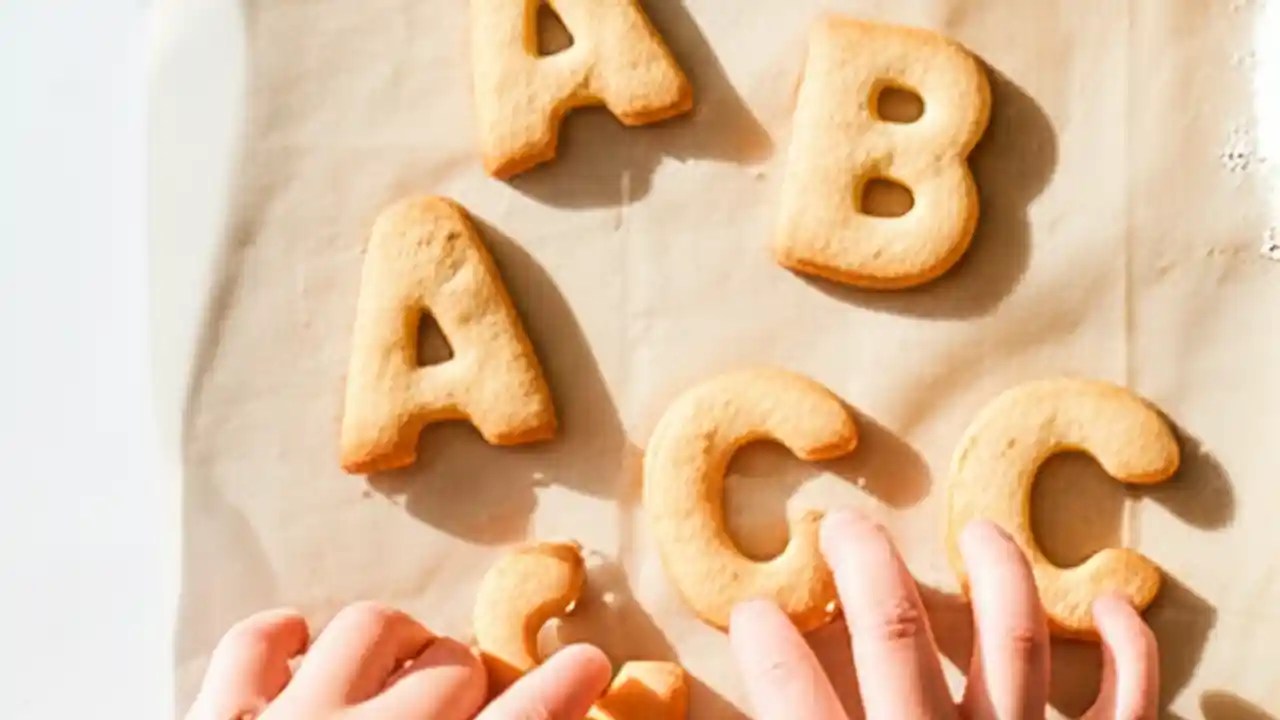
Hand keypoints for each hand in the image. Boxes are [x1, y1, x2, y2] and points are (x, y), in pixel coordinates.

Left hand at [186, 601, 610, 719]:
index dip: (558, 693)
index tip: (590, 663)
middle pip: (451, 670)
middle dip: (469, 679)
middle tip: (462, 701)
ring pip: (369, 629)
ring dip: (396, 642)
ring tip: (398, 666)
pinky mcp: (218, 719)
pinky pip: (256, 642)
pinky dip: (284, 637)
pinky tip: (302, 655)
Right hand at [730, 511, 1158, 719]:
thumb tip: (726, 696)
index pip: (792, 687)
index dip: (762, 638)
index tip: (756, 611)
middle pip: (894, 633)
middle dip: (863, 563)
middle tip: (846, 526)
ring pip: (1014, 643)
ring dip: (997, 575)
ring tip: (982, 531)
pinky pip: (1125, 706)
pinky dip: (1131, 653)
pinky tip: (1120, 604)